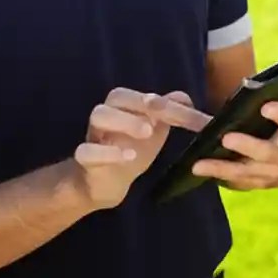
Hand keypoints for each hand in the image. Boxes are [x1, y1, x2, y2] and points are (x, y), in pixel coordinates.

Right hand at [72, 88, 209, 209]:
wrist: (107, 182)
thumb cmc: (132, 149)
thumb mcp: (155, 131)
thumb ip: (170, 113)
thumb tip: (185, 98)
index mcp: (125, 106)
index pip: (145, 97)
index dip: (169, 104)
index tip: (192, 116)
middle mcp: (108, 114)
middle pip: (117, 96)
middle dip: (140, 101)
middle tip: (161, 112)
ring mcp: (94, 135)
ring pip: (99, 115)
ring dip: (123, 120)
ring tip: (147, 132)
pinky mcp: (85, 159)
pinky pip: (86, 150)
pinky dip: (106, 152)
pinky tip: (127, 157)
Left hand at [192, 62, 277, 190]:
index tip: (267, 105)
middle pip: (267, 154)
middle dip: (248, 147)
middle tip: (228, 137)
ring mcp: (271, 173)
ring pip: (247, 172)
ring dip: (223, 168)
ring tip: (200, 163)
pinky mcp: (256, 182)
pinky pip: (237, 182)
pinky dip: (219, 177)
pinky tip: (199, 169)